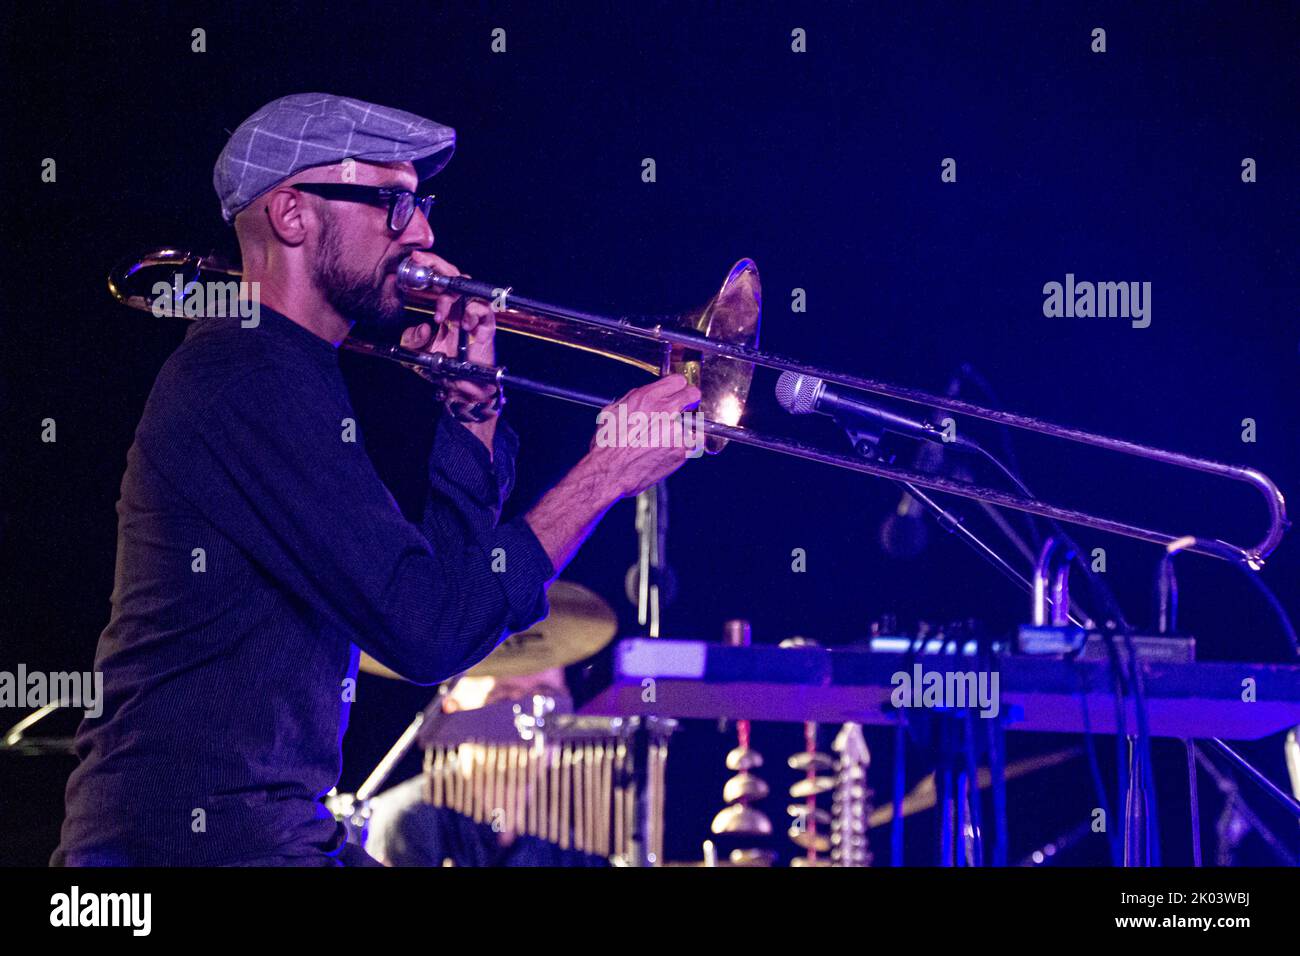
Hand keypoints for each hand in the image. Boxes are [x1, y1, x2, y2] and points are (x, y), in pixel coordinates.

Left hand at [398, 251, 497, 410]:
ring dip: (451, 298)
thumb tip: (422, 327)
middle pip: (452, 277)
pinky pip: (483, 309)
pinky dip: (473, 313)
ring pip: (467, 289)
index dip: (427, 267)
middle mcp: (458, 308)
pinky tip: (464, 326)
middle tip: (424, 265)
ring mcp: (473, 315)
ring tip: (439, 317)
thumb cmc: (446, 368)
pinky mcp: (486, 326)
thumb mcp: (419, 354)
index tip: (414, 259)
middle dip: (438, 267)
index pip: (436, 281)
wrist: (465, 388)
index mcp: (443, 309)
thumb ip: (412, 341)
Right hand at [583, 374, 702, 499]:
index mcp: (647, 398)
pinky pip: (694, 444)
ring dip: (686, 428)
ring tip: (669, 439)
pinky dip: (687, 447)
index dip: (679, 387)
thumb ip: (634, 399)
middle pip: (692, 394)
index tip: (680, 393)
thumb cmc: (608, 445)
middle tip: (686, 409)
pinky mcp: (682, 449)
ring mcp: (676, 429)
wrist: (610, 471)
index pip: (678, 381)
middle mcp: (664, 410)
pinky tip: (672, 451)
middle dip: (690, 401)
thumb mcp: (613, 411)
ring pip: (694, 422)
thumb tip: (646, 394)